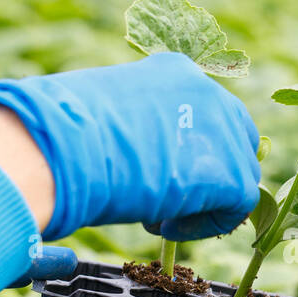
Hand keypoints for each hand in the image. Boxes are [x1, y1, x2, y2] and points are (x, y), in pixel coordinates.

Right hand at [0, 52, 260, 241]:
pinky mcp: (231, 172)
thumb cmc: (62, 132)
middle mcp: (208, 92)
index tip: (155, 169)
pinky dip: (203, 223)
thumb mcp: (104, 114)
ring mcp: (224, 130)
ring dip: (202, 201)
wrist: (60, 149)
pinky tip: (164, 225)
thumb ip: (134, 124)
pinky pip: (235, 206)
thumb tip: (125, 148)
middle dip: (206, 172)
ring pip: (236, 174)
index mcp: (175, 71)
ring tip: (157, 215)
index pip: (204, 112)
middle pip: (233, 139)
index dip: (186, 149)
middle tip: (167, 199)